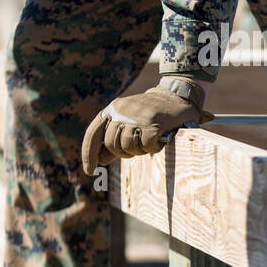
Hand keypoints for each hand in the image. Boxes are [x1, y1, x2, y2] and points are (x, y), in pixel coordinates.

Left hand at [81, 77, 213, 175]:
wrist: (177, 96)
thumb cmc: (151, 113)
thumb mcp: (128, 120)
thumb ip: (114, 137)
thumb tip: (100, 159)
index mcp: (112, 109)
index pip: (93, 134)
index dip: (88, 154)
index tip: (90, 170)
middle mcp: (121, 111)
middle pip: (111, 144)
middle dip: (123, 152)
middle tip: (137, 146)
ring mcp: (136, 117)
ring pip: (127, 147)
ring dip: (139, 149)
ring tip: (149, 140)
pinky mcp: (152, 125)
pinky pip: (146, 147)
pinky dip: (153, 147)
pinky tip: (159, 139)